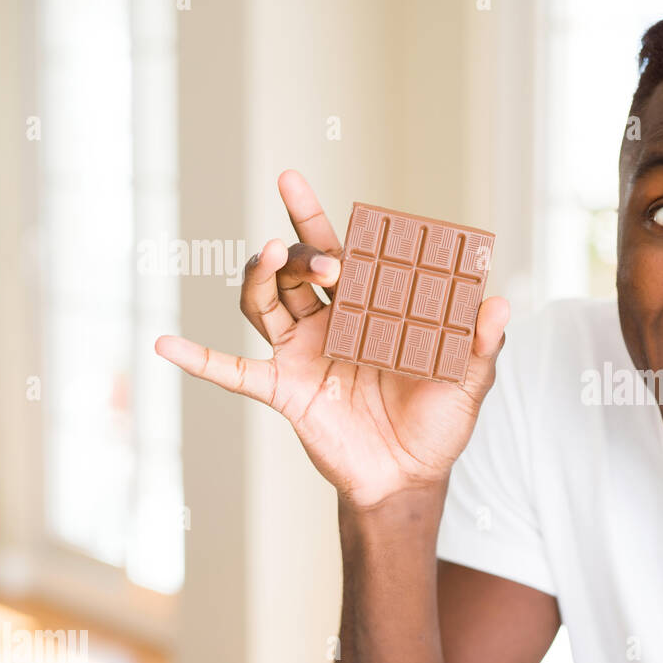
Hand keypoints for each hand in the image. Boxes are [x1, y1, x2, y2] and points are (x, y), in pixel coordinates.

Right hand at [155, 170, 509, 507]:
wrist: (409, 478)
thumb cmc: (440, 424)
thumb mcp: (468, 382)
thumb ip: (481, 343)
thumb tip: (500, 300)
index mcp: (374, 308)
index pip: (347, 253)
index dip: (321, 220)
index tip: (295, 185)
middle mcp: (333, 321)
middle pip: (300, 266)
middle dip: (304, 247)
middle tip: (323, 256)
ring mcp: (304, 352)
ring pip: (267, 300)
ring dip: (261, 276)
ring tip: (266, 256)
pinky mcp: (285, 389)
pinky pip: (234, 372)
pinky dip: (198, 359)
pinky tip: (163, 342)